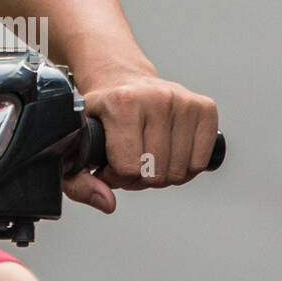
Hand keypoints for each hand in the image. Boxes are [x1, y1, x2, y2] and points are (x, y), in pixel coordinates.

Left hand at [63, 67, 218, 212]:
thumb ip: (77, 181)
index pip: (129, 168)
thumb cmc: (99, 113)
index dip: (116, 177)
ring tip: (145, 156)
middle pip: (157, 173)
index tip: (108, 165)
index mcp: (123, 101)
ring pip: (181, 171)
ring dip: (162, 174)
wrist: (119, 77)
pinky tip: (167, 152)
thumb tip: (107, 203)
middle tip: (128, 161)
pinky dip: (185, 167)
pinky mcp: (205, 107)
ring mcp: (184, 101)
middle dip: (139, 178)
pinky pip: (201, 162)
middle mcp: (157, 97)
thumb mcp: (76, 141)